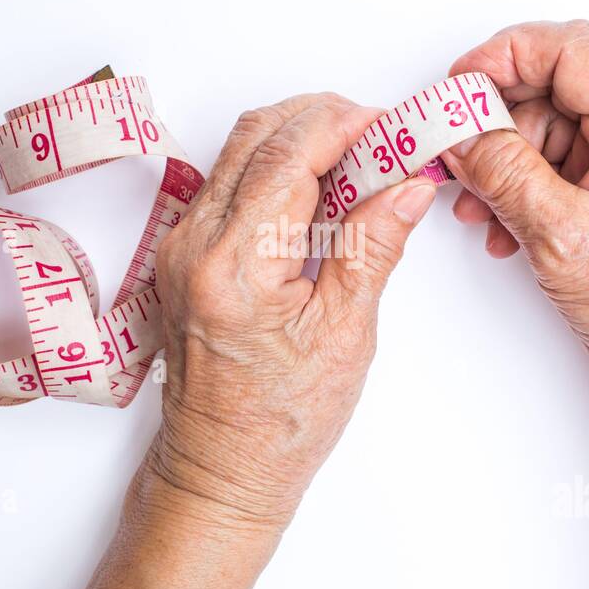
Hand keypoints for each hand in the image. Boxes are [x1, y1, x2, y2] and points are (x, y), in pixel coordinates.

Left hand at [148, 93, 437, 527]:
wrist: (217, 469)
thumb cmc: (276, 423)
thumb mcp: (344, 335)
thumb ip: (372, 246)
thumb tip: (408, 184)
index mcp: (234, 266)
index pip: (290, 154)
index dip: (348, 124)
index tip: (395, 126)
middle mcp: (194, 244)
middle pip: (258, 133)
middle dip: (325, 118)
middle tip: (383, 138)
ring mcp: (180, 245)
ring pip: (240, 151)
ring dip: (301, 139)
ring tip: (360, 164)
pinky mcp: (183, 253)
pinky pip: (230, 183)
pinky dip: (278, 169)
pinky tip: (322, 194)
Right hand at [441, 20, 588, 438]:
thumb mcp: (562, 237)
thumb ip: (503, 171)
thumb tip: (457, 130)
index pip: (567, 48)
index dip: (498, 61)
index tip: (452, 94)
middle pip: (558, 84)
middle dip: (499, 124)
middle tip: (457, 161)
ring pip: (559, 122)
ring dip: (510, 162)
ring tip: (485, 213)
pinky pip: (574, 155)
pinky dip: (534, 181)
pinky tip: (511, 222)